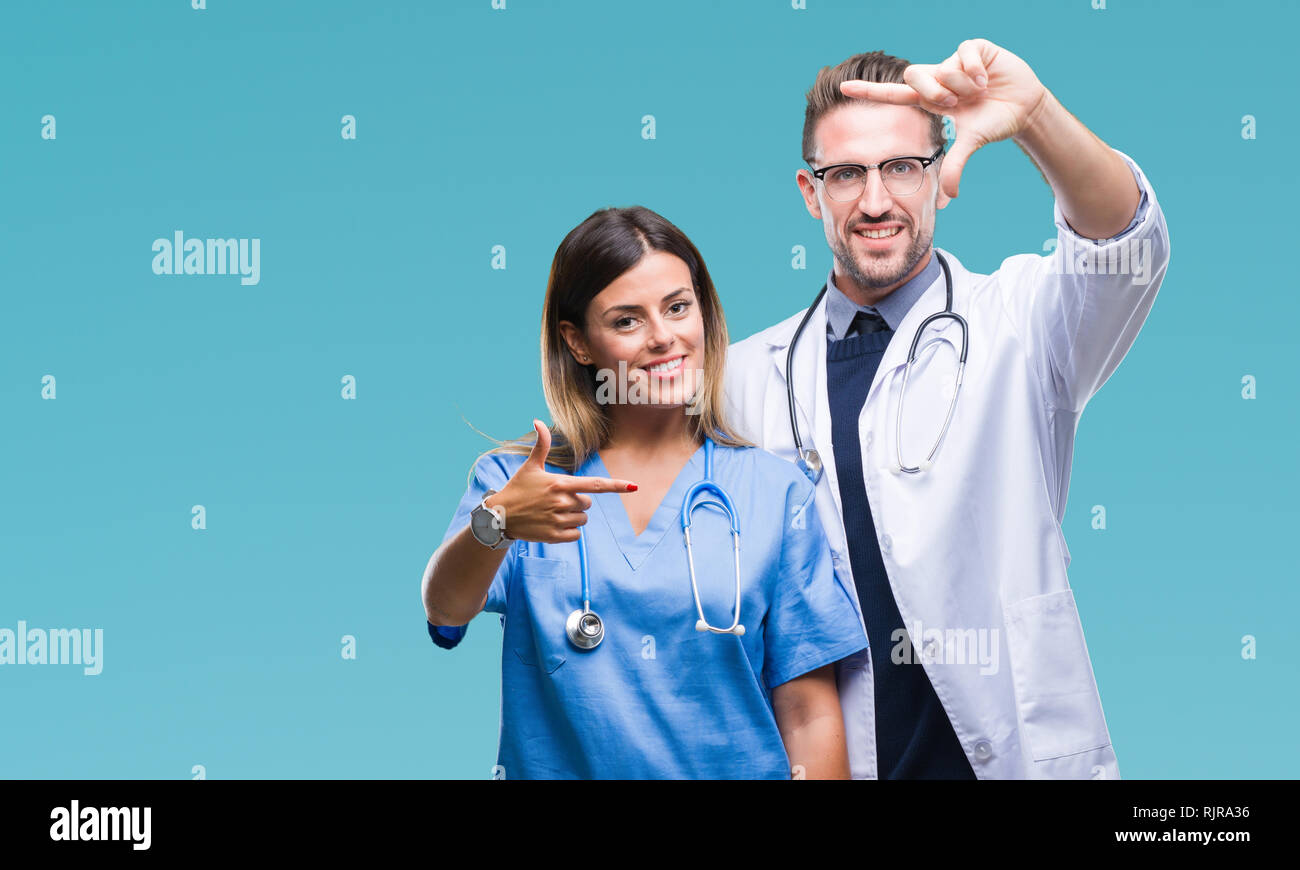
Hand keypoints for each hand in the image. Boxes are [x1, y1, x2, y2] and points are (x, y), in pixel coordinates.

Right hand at [490, 420, 636, 543]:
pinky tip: (552, 525)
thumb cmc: (517, 489)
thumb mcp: (530, 467)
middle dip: (576, 502)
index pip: (595, 485)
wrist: (499, 516)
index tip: (634, 487)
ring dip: (573, 518)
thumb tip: (538, 421)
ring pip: (582, 520)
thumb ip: (541, 445)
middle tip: (555, 501)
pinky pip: (575, 535)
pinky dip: (568, 532)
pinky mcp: (554, 536)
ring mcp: (558, 520)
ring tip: (552, 513)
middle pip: (587, 504)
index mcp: (560, 484)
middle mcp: (562, 502)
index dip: (617, 486)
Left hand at [840, 39, 1049, 201]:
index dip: (870, 92)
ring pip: (943, 69)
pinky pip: (964, 53)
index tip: (843, 88)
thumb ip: (957, 165)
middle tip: (958, 103)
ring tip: (980, 91)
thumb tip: (950, 197)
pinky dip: (977, 69)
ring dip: (964, 85)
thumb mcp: (972, 143)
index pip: (893, 95)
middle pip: (914, 77)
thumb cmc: (994, 123)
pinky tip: (988, 77)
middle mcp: (938, 77)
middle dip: (936, 93)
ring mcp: (954, 61)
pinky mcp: (974, 48)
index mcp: (930, 99)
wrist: (1024, 107)